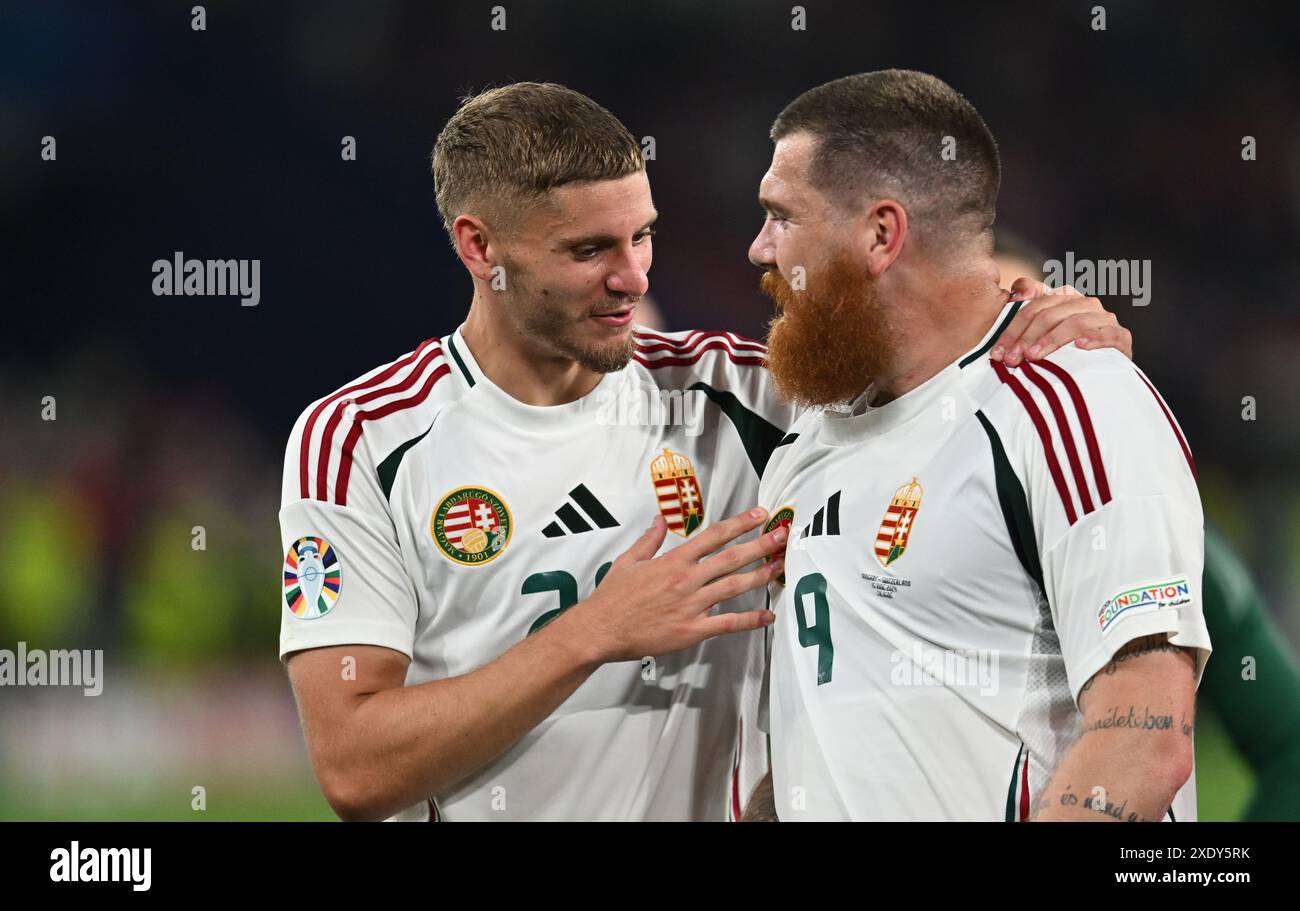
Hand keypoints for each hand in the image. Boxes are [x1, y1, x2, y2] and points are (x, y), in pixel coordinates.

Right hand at [562, 508, 786, 662]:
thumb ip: (649, 540)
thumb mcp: (628, 560)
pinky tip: (767, 615)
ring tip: (780, 567)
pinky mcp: (692, 630)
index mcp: (673, 560)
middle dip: (760, 545)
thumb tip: (660, 521)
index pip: (713, 535)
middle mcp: (687, 579)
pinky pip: (727, 623)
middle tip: (782, 536)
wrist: (601, 630)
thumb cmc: (612, 598)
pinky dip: (750, 620)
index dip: (739, 523)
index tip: (759, 515)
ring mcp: (691, 605)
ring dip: (761, 576)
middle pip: (731, 557)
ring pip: (734, 586)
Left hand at [991, 278, 1133, 365]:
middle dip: (1027, 338)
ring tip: (1034, 357)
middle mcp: (1085, 304)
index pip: (1033, 307)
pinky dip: (1093, 339)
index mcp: (1064, 298)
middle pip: (1050, 315)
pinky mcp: (1120, 336)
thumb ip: (1027, 308)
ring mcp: (1104, 319)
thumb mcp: (1043, 330)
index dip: (1012, 329)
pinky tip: (1079, 347)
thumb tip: (1017, 291)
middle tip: (1012, 359)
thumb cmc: (1066, 349)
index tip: (997, 352)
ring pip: (1074, 322)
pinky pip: (1108, 334)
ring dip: (1052, 340)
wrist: (1104, 368)